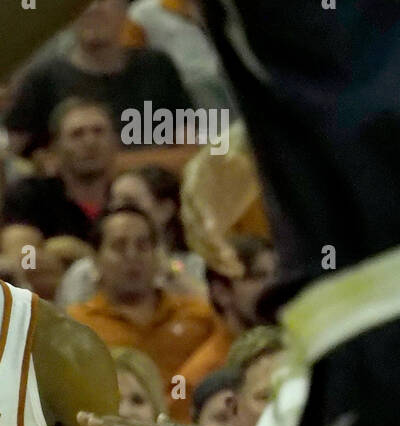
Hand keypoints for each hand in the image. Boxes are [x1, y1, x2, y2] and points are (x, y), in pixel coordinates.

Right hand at [179, 131, 256, 277]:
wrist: (248, 151)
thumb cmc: (247, 144)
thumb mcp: (242, 142)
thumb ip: (234, 149)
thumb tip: (230, 156)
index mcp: (195, 174)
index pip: (193, 198)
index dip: (202, 214)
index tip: (214, 228)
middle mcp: (190, 198)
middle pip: (193, 226)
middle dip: (209, 243)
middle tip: (228, 254)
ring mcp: (199, 216)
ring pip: (199, 243)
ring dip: (216, 258)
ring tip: (236, 267)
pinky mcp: (211, 229)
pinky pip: (210, 250)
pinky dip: (223, 262)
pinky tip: (238, 269)